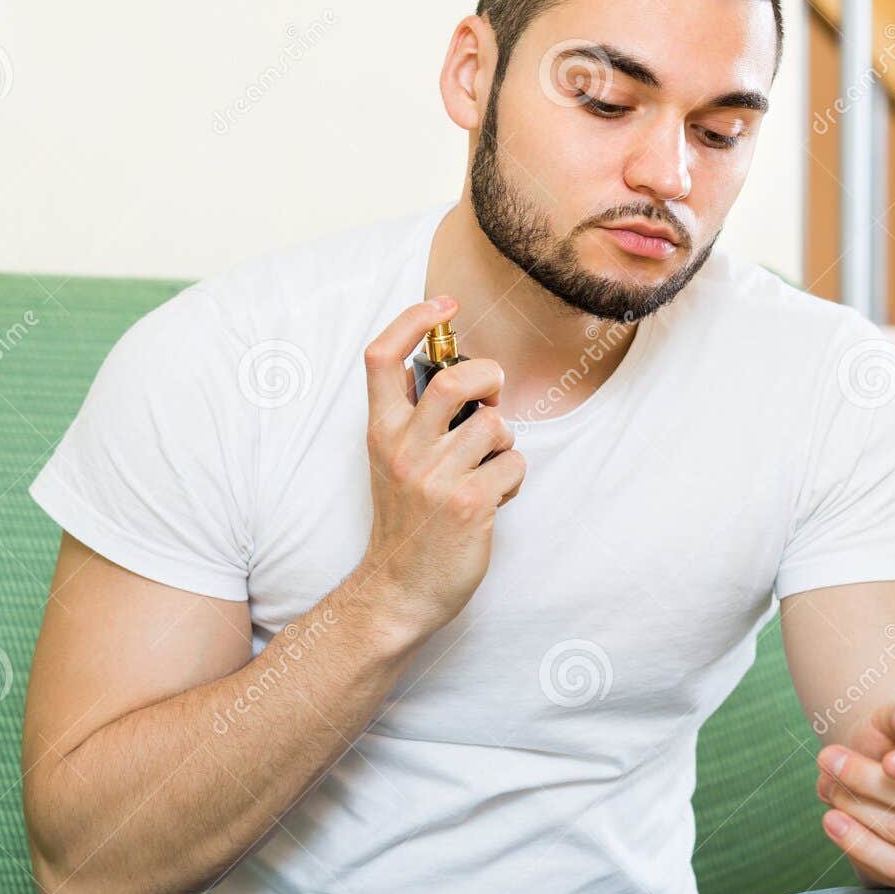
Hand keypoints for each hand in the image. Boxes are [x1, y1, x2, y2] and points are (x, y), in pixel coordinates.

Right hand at [354, 295, 525, 641]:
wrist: (399, 589)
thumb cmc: (406, 521)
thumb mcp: (389, 461)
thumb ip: (409, 416)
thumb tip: (436, 365)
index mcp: (381, 432)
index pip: (382, 358)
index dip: (413, 320)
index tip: (443, 303)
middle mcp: (405, 449)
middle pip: (457, 379)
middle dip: (489, 377)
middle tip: (491, 399)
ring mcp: (436, 477)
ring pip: (496, 424)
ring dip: (504, 442)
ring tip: (489, 466)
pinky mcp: (469, 504)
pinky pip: (513, 464)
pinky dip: (512, 477)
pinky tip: (495, 496)